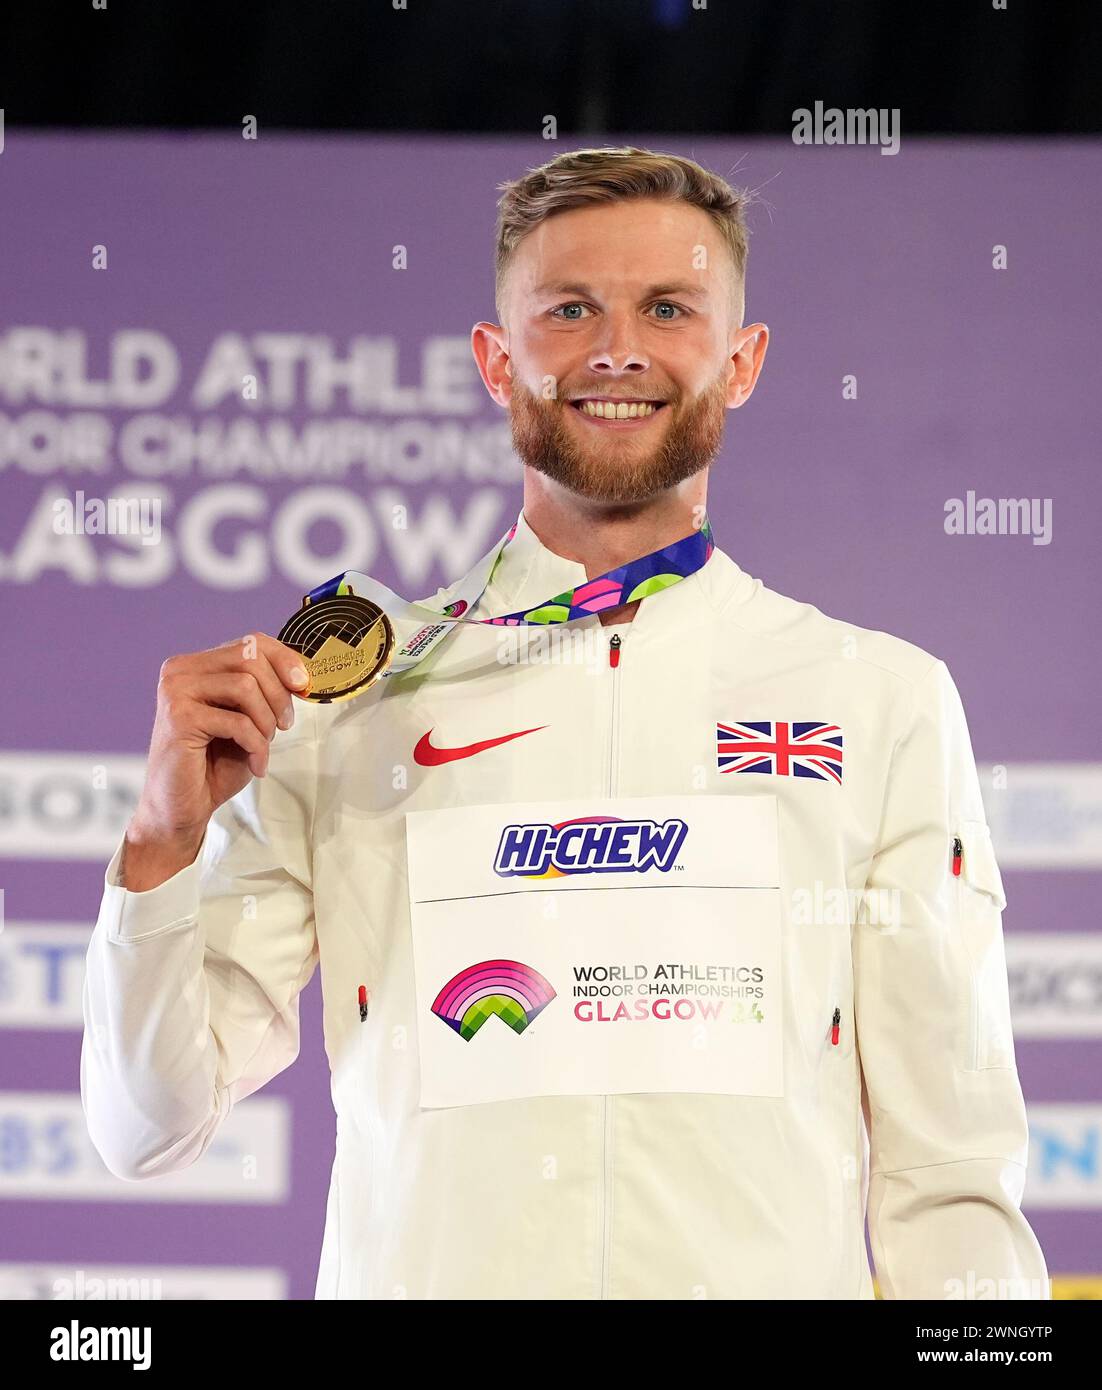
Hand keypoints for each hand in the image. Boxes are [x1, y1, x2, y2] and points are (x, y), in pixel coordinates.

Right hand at [122, 633, 309, 889]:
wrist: (181, 807)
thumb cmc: (215, 764)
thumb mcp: (248, 719)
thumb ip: (265, 692)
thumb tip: (300, 674)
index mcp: (196, 665)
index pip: (251, 642)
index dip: (285, 660)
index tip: (303, 685)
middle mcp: (180, 671)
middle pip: (251, 660)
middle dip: (279, 695)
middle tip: (283, 727)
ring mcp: (176, 692)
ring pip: (245, 686)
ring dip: (267, 722)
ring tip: (264, 747)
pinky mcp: (179, 718)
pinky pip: (238, 722)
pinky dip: (257, 746)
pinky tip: (256, 765)